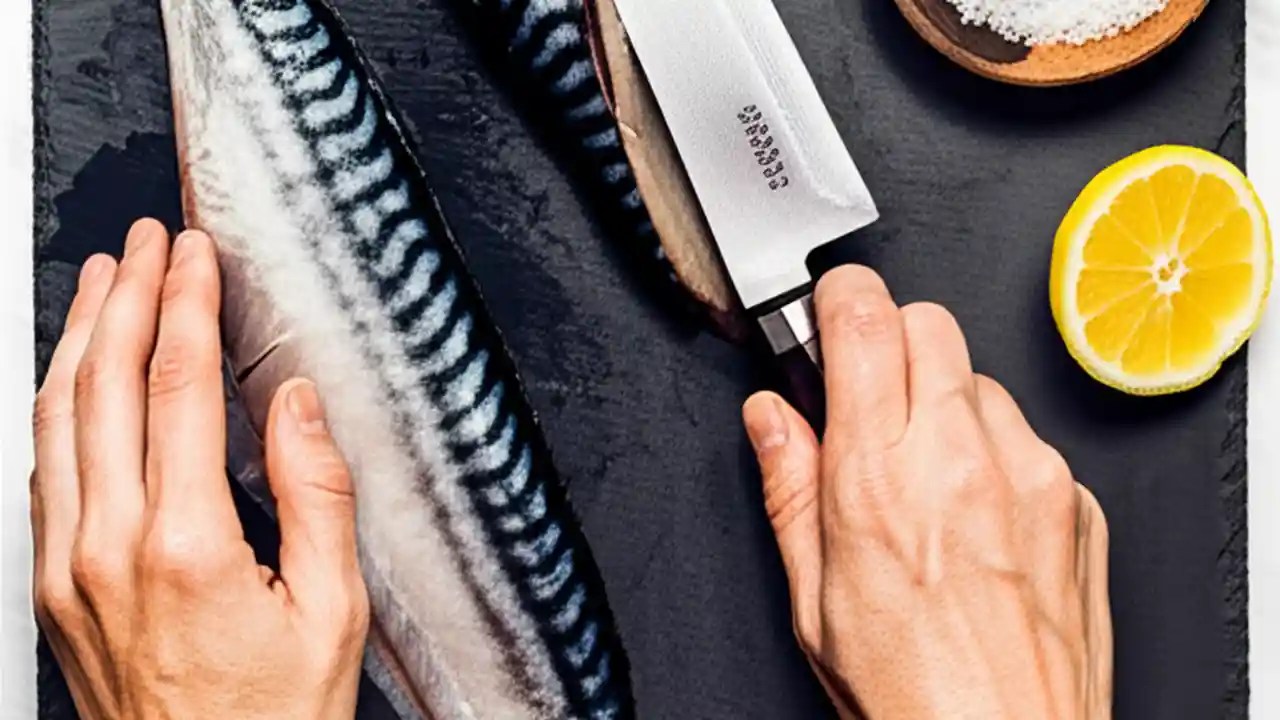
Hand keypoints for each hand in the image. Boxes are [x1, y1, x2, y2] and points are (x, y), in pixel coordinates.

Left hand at [30, 219, 368, 718]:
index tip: (193, 253)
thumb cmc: (275, 718)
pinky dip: (53, 405)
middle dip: (122, 297)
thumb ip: (316, 498)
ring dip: (75, 339)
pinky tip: (70, 380)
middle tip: (144, 241)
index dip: (183, 305)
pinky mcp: (51, 593)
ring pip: (54, 421)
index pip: (173, 387)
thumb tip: (298, 406)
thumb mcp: (332, 613)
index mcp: (187, 546)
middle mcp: (109, 549)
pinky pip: (41, 473)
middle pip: (100, 386)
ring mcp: (66, 571)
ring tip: (100, 281)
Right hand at [744, 265, 1105, 719]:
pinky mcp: (1076, 497)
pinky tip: (975, 513)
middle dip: (888, 339)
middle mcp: (960, 457)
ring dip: (942, 399)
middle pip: (927, 320)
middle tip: (866, 400)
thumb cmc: (910, 691)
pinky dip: (993, 449)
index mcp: (879, 477)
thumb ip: (789, 488)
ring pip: (979, 375)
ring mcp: (1030, 473)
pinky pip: (1027, 433)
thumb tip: (770, 418)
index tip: (827, 312)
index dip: (839, 298)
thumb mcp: (813, 598)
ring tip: (924, 474)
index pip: (864, 319)